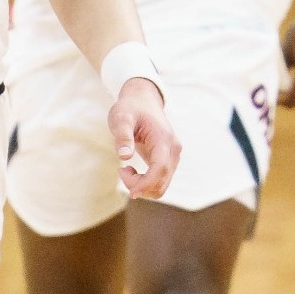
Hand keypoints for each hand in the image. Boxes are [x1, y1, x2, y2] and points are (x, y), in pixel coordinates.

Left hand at [107, 78, 179, 199]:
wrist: (143, 100)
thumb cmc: (130, 108)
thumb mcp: (121, 118)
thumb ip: (123, 136)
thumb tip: (125, 156)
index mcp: (163, 139)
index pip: (160, 168)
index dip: (146, 184)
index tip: (130, 192)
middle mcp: (173, 150)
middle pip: (161, 182)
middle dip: (139, 185)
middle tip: (121, 170)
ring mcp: (173, 157)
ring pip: (161, 185)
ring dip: (142, 185)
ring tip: (125, 169)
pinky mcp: (168, 161)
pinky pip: (159, 181)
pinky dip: (145, 183)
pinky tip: (131, 170)